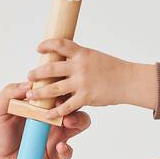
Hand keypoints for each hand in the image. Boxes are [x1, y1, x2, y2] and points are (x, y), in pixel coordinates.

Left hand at [0, 81, 91, 158]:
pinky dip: (67, 148)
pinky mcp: (55, 154)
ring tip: (67, 122)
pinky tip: (59, 147)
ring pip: (78, 124)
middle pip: (72, 104)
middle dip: (73, 102)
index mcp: (39, 106)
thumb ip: (9, 93)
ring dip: (78, 120)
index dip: (60, 88)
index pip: (55, 91)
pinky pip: (68, 151)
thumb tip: (28, 83)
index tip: (56, 89)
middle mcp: (50, 118)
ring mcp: (55, 136)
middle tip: (63, 104)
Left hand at [24, 39, 156, 119]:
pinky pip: (65, 106)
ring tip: (30, 94)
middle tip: (29, 75)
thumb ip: (78, 58)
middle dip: (37, 73)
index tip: (38, 48)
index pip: (61, 44)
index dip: (47, 44)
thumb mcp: (95, 57)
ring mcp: (82, 83)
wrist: (129, 81)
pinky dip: (54, 111)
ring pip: (54, 88)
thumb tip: (63, 57)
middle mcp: (80, 66)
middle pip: (51, 68)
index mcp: (82, 53)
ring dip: (39, 92)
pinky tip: (46, 114)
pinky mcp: (85, 97)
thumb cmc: (113, 69)